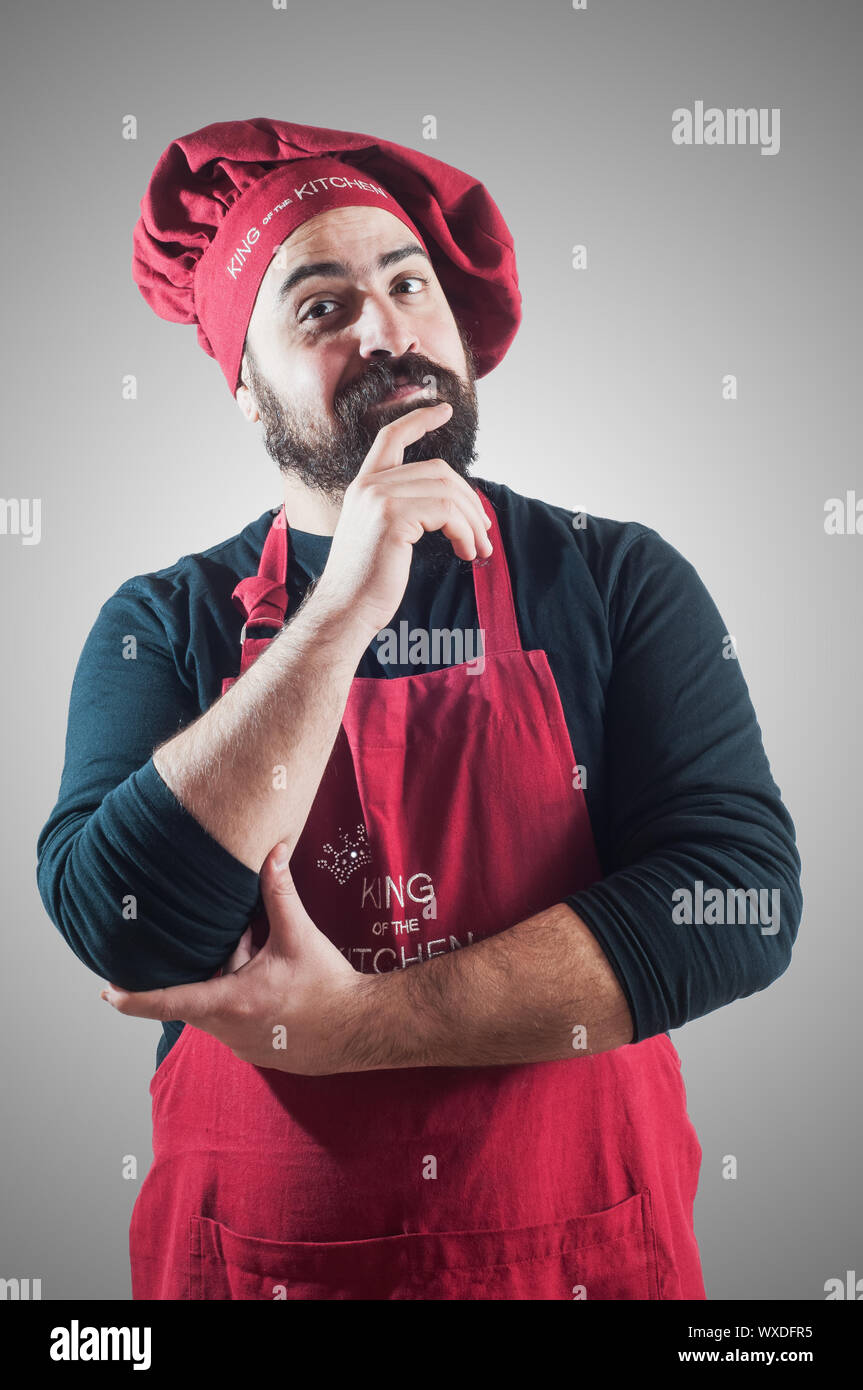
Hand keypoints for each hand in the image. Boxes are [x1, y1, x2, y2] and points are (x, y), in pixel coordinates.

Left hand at [100, 845, 368, 1075]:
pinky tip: (276, 987)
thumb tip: (273, 851)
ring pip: (219, 1009)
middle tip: (245, 946)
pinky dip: (245, 1003)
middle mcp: (231, 1031)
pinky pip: (236, 1024)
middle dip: (215, 967)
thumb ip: (279, 893)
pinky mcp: (259, 1055)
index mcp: (232, 1002)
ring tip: (266, 964)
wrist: (362, 1028)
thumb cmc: (328, 986)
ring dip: (231, 985)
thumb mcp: (299, 936)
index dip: (134, 999)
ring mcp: (244, 1048)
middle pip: (200, 995)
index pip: (170, 1001)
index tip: (107, 993)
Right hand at [313, 401, 492, 640]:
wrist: (345, 610)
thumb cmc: (366, 583)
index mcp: (363, 486)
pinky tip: (467, 553)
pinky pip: (447, 512)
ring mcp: (379, 498)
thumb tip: (448, 505)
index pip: (391, 438)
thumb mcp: (381, 536)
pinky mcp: (393, 517)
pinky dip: (466, 532)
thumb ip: (403, 511)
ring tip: (480, 549)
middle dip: (469, 500)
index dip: (419, 419)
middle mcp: (369, 485)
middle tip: (485, 531)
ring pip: (447, 491)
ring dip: (473, 521)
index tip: (443, 410)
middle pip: (438, 470)